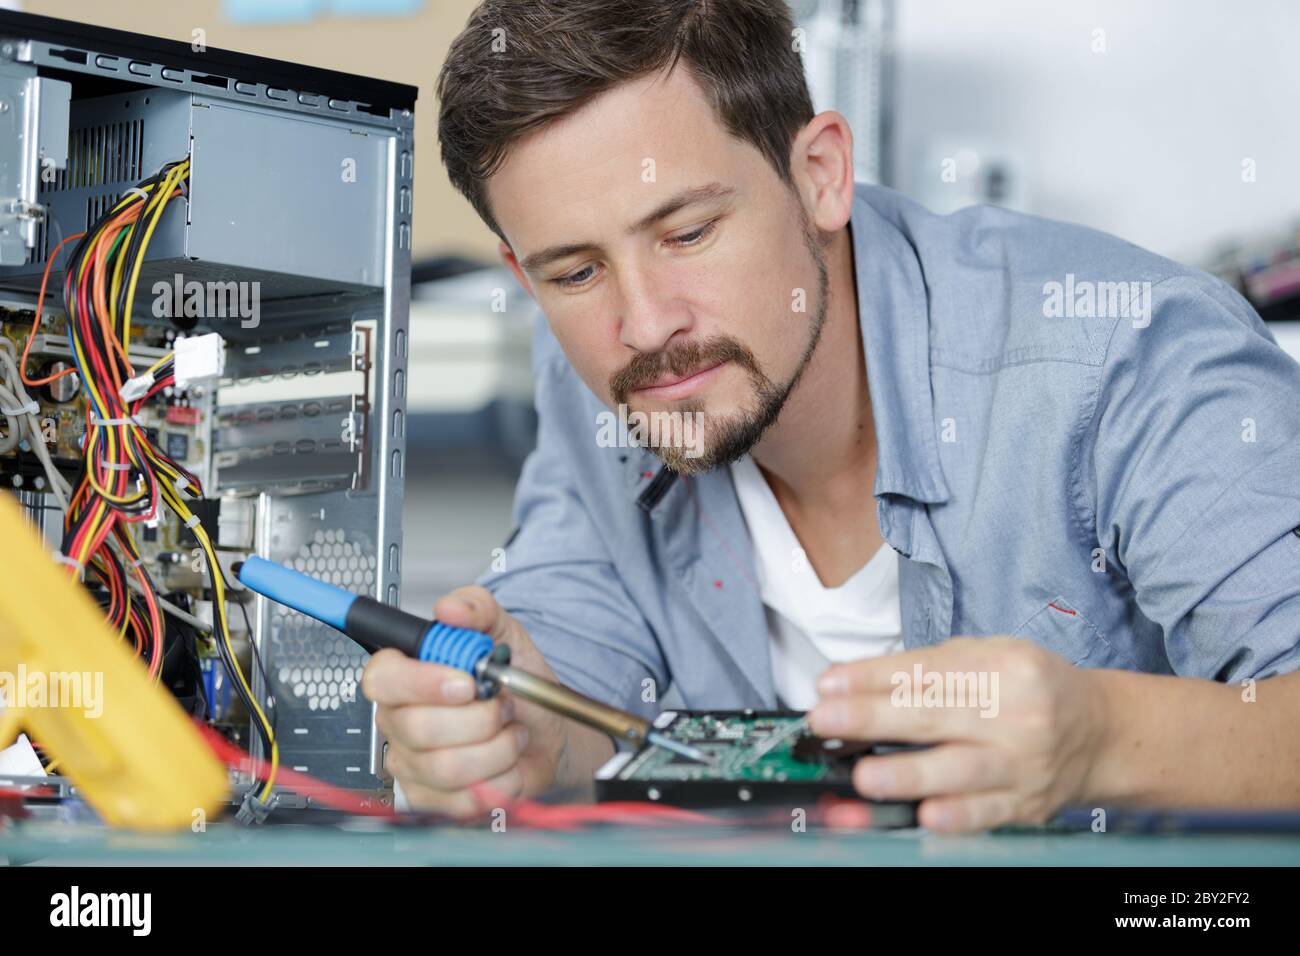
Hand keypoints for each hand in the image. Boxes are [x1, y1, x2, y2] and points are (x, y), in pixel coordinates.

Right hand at [361, 586, 569, 817]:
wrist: (548, 730)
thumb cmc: (518, 684)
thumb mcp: (504, 633)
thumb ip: (477, 608)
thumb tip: (450, 608)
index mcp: (405, 676)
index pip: (382, 678)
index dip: (421, 683)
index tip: (466, 682)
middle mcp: (400, 722)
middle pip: (419, 728)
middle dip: (479, 716)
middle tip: (501, 704)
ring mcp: (413, 765)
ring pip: (446, 767)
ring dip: (497, 747)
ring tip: (508, 730)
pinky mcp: (434, 800)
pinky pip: (463, 799)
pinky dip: (501, 778)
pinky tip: (507, 761)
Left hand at [808, 636, 1108, 831]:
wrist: (1098, 731)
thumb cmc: (1029, 688)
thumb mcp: (986, 656)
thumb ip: (925, 669)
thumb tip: (854, 684)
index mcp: (1001, 666)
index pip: (925, 671)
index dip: (871, 678)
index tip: (828, 684)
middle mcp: (1014, 713)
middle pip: (934, 714)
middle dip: (872, 718)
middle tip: (826, 720)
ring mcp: (1022, 762)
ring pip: (958, 770)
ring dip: (907, 774)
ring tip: (865, 776)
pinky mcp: (1026, 803)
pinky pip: (987, 813)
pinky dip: (956, 817)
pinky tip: (926, 816)